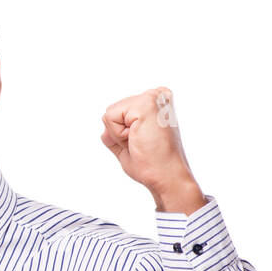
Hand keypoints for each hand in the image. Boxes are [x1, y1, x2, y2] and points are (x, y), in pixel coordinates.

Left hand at [100, 86, 199, 205]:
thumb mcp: (127, 146)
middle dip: (119, 132)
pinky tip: (139, 138)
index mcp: (156, 103)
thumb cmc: (152, 163)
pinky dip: (118, 134)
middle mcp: (156, 95)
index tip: (143, 142)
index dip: (122, 132)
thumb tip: (105, 128)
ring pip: (110, 113)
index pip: (119, 111)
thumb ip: (115, 135)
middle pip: (113, 110)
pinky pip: (110, 116)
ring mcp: (152, 97)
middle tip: (141, 143)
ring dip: (119, 133)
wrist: (166, 175)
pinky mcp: (145, 104)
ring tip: (141, 141)